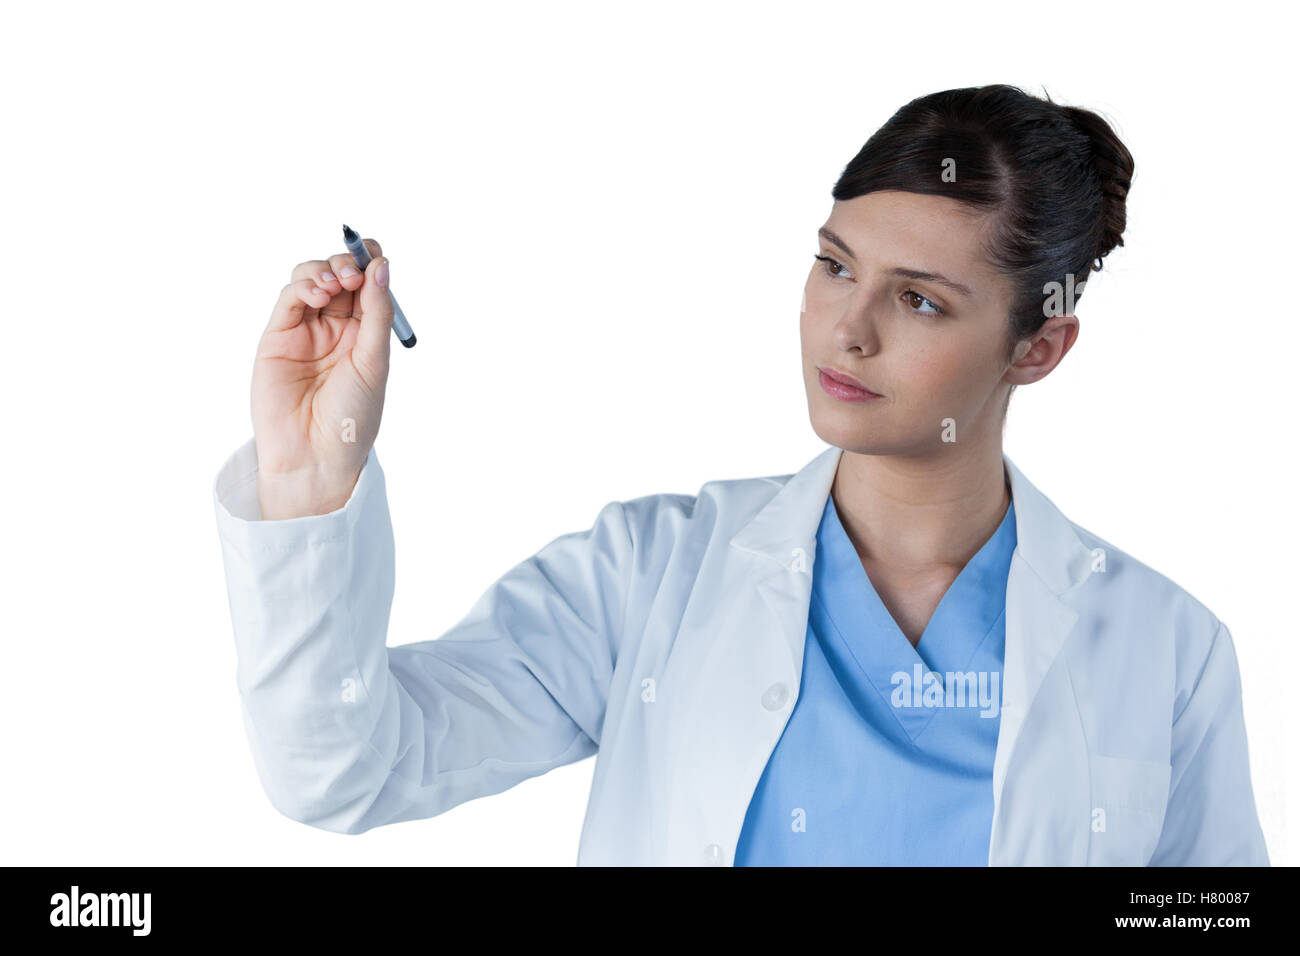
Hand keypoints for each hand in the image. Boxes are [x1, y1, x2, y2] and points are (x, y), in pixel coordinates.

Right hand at [251, 239, 392, 518]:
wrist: (315, 456)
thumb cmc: (351, 418)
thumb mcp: (374, 361)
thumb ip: (377, 313)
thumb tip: (381, 266)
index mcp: (366, 335)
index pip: (369, 285)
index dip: (371, 262)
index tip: (376, 253)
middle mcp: (336, 329)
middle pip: (340, 274)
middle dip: (348, 263)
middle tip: (353, 272)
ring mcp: (306, 331)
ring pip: (312, 279)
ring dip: (324, 269)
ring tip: (335, 283)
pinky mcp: (277, 337)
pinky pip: (290, 298)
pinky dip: (304, 284)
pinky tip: (318, 291)